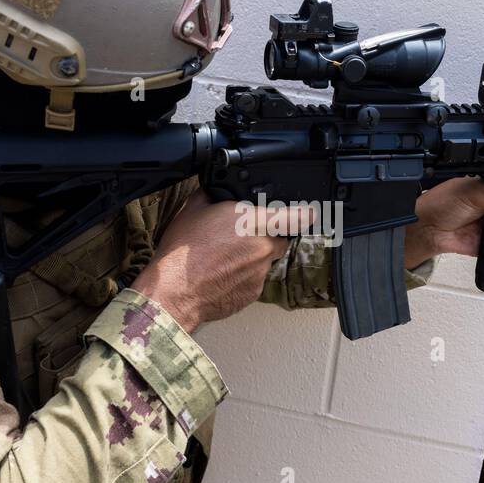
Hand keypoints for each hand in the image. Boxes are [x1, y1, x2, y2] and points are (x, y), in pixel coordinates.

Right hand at [133, 193, 313, 332]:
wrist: (174, 293)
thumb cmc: (182, 254)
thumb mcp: (194, 209)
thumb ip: (215, 195)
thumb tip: (219, 188)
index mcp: (254, 222)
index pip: (298, 215)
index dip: (305, 212)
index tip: (309, 211)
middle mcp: (263, 248)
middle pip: (277, 238)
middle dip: (263, 236)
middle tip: (238, 237)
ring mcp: (260, 273)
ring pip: (264, 260)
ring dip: (250, 257)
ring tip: (222, 258)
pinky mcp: (253, 293)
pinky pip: (254, 279)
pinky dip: (242, 276)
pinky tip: (220, 274)